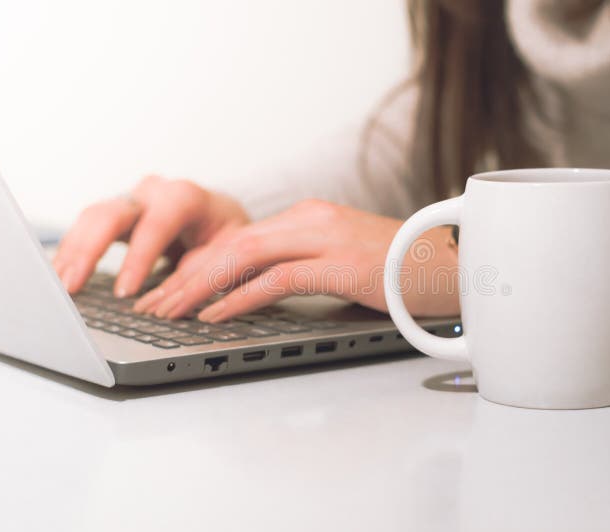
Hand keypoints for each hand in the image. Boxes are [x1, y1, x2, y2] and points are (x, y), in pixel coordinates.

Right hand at [52, 175, 249, 295]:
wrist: (222, 217)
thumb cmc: (228, 235)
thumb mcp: (230, 252)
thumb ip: (203, 271)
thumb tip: (173, 302)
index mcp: (185, 197)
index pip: (156, 224)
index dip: (138, 259)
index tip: (125, 292)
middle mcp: (153, 193)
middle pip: (111, 213)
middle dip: (89, 251)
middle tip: (74, 286)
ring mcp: (132, 201)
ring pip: (91, 219)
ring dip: (73, 253)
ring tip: (60, 286)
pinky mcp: (117, 216)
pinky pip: (87, 229)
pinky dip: (73, 253)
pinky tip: (61, 276)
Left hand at [133, 199, 460, 321]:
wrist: (455, 265)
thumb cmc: (402, 269)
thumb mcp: (345, 258)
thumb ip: (306, 263)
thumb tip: (265, 288)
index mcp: (309, 216)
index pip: (239, 238)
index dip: (198, 265)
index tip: (170, 289)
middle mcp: (311, 219)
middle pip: (232, 244)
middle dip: (185, 276)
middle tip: (154, 304)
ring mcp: (325, 238)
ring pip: (244, 257)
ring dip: (200, 287)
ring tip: (169, 312)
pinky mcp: (340, 264)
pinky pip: (276, 279)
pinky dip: (238, 297)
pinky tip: (214, 315)